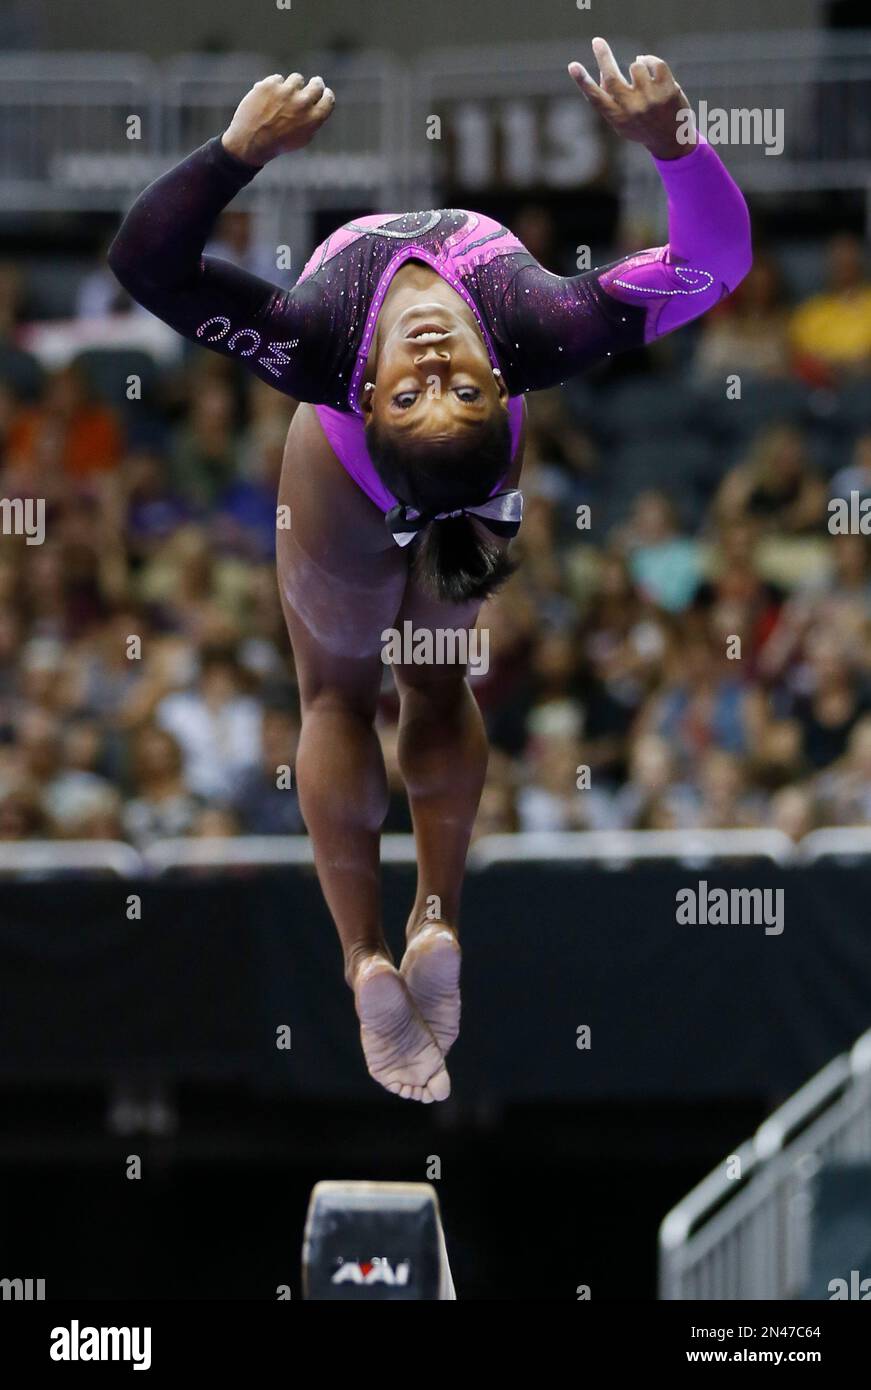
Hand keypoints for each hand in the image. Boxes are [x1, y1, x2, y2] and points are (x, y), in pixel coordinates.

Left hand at [222, 72, 334, 165]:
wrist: (251, 142)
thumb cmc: (278, 143)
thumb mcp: (302, 138)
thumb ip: (312, 120)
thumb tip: (317, 104)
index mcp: (314, 118)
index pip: (329, 99)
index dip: (326, 95)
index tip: (323, 93)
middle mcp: (303, 103)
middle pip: (317, 84)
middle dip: (316, 83)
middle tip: (313, 83)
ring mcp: (286, 92)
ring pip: (297, 79)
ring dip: (292, 86)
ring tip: (283, 98)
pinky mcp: (271, 84)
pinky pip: (278, 79)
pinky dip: (274, 87)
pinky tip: (267, 100)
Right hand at [568, 37, 694, 160]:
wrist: (672, 140)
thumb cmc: (641, 127)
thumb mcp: (622, 120)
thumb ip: (610, 99)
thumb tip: (603, 69)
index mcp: (618, 118)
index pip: (596, 98)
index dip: (582, 81)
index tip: (572, 66)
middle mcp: (633, 109)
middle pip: (612, 78)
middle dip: (603, 57)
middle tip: (597, 41)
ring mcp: (651, 100)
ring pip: (636, 65)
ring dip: (637, 64)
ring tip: (640, 74)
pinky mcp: (667, 90)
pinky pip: (654, 63)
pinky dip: (650, 60)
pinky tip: (649, 65)